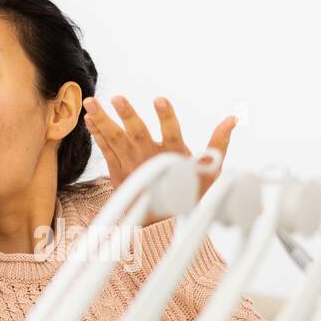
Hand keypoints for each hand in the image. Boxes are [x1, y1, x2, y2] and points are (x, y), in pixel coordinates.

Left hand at [83, 95, 235, 225]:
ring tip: (91, 102)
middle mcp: (150, 159)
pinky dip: (96, 134)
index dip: (166, 117)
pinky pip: (105, 150)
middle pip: (138, 135)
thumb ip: (219, 143)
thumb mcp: (210, 171)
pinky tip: (88, 118)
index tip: (159, 99)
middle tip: (117, 98)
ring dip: (102, 120)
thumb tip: (233, 118)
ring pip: (115, 139)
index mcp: (174, 157)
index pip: (172, 134)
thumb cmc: (190, 189)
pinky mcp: (117, 170)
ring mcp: (131, 164)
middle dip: (127, 115)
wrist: (163, 222)